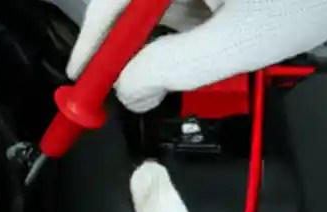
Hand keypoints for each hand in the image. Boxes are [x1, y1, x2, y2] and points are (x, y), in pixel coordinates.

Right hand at [68, 0, 326, 111]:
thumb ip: (173, 70)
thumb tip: (132, 88)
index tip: (85, 82)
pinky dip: (205, 3)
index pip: (107, 5)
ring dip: (182, 22)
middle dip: (146, 41)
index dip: (93, 48)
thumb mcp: (241, 43)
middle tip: (157, 78)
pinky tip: (239, 16)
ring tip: (230, 34)